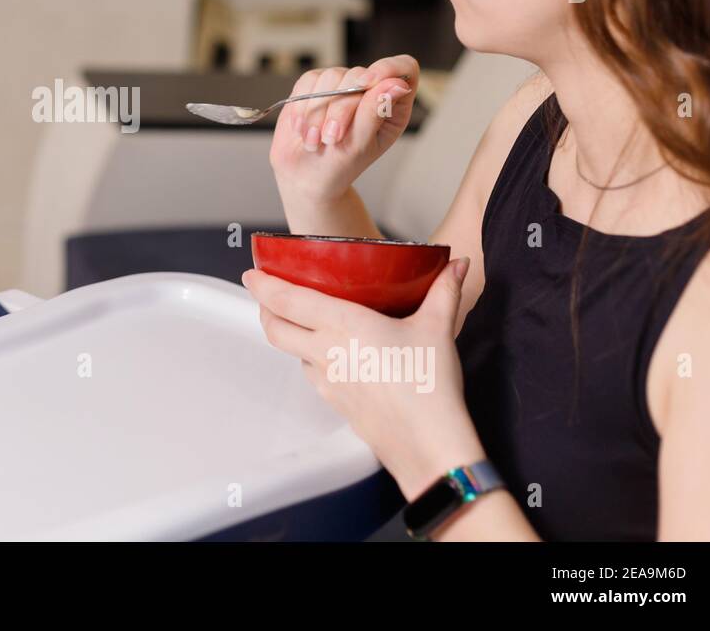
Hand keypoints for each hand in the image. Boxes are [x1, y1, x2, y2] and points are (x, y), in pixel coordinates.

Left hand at [243, 256, 484, 500]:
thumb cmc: (430, 388)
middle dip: (264, 310)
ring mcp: (327, 380)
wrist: (429, 445)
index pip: (286, 301)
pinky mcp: (334, 403)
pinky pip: (313, 375)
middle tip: (267, 296)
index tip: (252, 274)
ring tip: (302, 322)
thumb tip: (456, 265)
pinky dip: (312, 360)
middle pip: (274, 329)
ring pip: (292, 353)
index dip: (263, 286)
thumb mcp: (438, 329)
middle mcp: (326, 352)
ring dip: (289, 336)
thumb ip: (444, 291)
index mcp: (344, 325)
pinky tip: (333, 356)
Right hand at [268, 55, 418, 203]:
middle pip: (358, 74)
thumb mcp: (361, 144)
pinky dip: (302, 107)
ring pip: (330, 77)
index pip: (404, 69)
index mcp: (392, 106)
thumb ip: (375, 111)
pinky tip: (302, 129)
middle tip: (330, 138)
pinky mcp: (315, 87)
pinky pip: (308, 81)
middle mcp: (368, 92)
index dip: (387, 69)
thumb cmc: (339, 166)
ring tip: (314, 140)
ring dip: (316, 112)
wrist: (306, 175)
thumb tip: (396, 84)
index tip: (365, 84)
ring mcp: (341, 87)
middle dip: (339, 108)